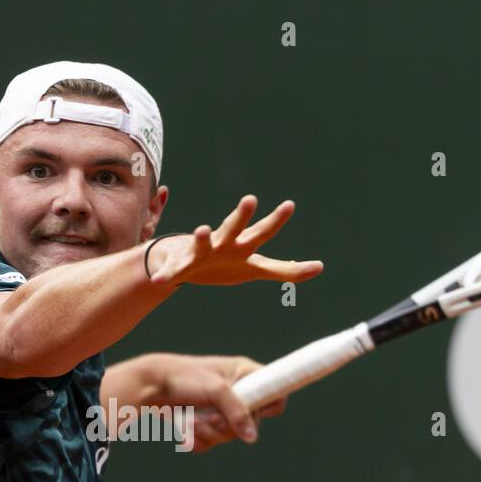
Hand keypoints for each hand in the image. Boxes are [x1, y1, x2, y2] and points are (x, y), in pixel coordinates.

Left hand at [143, 353, 286, 453]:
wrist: (149, 386)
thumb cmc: (184, 378)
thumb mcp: (216, 390)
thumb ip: (237, 412)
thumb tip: (252, 438)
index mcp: (244, 374)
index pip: (275, 392)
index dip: (271, 404)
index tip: (257, 410)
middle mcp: (237, 393)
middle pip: (251, 423)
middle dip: (228, 425)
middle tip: (212, 419)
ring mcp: (221, 410)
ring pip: (229, 436)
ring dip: (210, 433)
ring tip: (192, 422)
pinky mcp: (206, 424)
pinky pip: (212, 443)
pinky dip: (199, 440)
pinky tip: (185, 428)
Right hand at [146, 195, 323, 286]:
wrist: (185, 262)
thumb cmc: (225, 263)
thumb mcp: (256, 268)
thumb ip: (286, 269)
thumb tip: (320, 267)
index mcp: (241, 245)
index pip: (262, 232)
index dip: (276, 220)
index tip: (290, 204)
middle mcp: (222, 243)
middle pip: (234, 228)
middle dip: (241, 216)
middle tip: (250, 200)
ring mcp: (200, 252)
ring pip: (202, 243)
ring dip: (202, 237)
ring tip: (203, 230)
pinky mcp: (180, 265)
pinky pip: (173, 272)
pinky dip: (167, 275)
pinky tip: (160, 281)